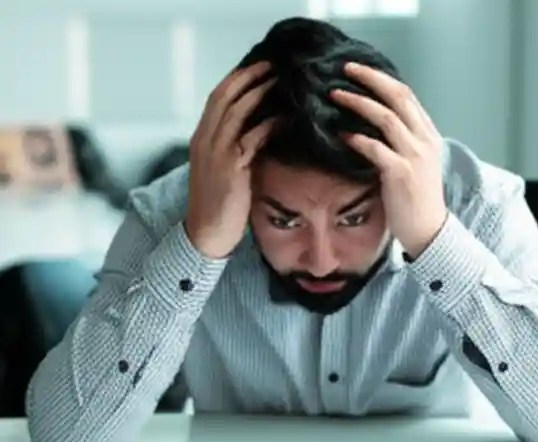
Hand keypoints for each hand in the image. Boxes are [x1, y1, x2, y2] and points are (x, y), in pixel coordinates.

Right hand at [185, 61, 276, 258]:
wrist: (207, 233)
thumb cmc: (222, 203)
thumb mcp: (225, 168)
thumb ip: (238, 147)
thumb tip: (264, 129)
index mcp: (202, 138)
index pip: (217, 98)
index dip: (237, 79)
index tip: (258, 66)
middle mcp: (205, 139)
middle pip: (225, 96)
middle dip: (248, 77)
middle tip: (273, 64)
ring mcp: (216, 152)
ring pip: (236, 112)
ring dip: (259, 93)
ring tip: (280, 81)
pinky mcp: (231, 168)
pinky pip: (250, 139)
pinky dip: (268, 125)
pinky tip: (285, 118)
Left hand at [333, 63, 447, 257]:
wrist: (429, 230)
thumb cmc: (417, 198)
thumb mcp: (416, 162)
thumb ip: (401, 141)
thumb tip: (370, 122)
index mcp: (429, 135)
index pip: (407, 96)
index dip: (382, 78)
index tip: (359, 70)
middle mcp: (425, 141)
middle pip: (398, 97)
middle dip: (370, 79)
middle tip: (346, 69)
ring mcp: (415, 156)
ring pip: (386, 117)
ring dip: (358, 103)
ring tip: (336, 95)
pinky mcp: (401, 173)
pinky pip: (375, 148)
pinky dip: (356, 138)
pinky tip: (342, 134)